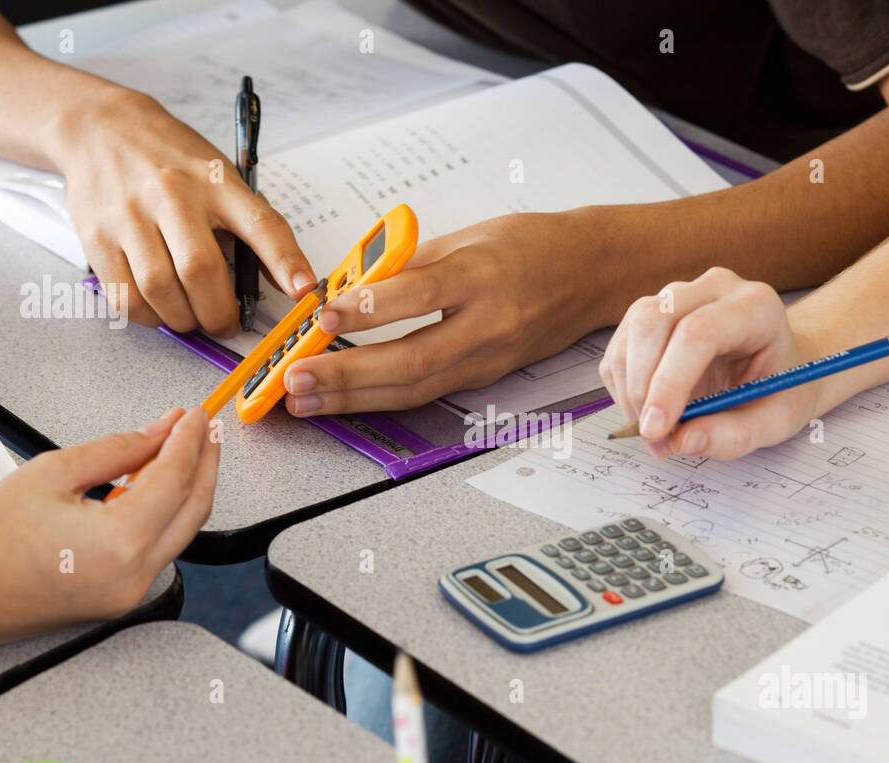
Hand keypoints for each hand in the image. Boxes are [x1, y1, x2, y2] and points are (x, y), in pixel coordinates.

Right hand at [0, 407, 217, 670]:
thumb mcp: (51, 473)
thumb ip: (116, 450)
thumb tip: (157, 435)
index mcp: (122, 541)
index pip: (176, 477)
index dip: (189, 440)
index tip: (193, 414)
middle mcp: (136, 574)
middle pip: (194, 507)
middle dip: (204, 462)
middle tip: (203, 428)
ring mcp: (130, 592)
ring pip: (181, 530)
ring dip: (187, 486)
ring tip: (181, 448)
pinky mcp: (119, 598)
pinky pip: (158, 548)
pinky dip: (163, 513)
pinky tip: (154, 484)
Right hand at [49, 88, 314, 336]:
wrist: (101, 128)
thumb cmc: (172, 160)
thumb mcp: (221, 177)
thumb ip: (252, 225)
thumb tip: (290, 281)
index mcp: (216, 182)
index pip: (260, 223)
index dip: (285, 261)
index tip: (303, 291)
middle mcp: (173, 195)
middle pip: (201, 270)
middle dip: (219, 313)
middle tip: (226, 323)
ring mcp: (130, 215)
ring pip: (160, 289)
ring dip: (183, 319)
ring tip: (192, 317)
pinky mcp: (97, 235)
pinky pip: (125, 295)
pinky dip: (149, 316)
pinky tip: (160, 309)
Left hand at [281, 211, 620, 415]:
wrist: (592, 273)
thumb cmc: (533, 246)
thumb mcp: (469, 236)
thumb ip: (409, 263)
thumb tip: (350, 287)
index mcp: (483, 274)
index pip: (420, 294)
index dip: (369, 308)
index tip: (322, 315)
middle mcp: (489, 324)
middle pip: (412, 359)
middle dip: (347, 373)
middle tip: (296, 378)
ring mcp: (489, 357)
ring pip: (415, 388)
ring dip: (354, 397)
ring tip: (305, 399)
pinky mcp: (486, 376)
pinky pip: (427, 392)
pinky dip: (381, 398)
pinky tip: (345, 399)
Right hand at [600, 267, 820, 459]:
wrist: (779, 365)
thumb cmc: (781, 388)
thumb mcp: (775, 422)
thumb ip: (735, 435)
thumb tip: (683, 440)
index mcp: (754, 307)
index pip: (698, 332)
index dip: (670, 382)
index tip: (658, 430)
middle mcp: (713, 289)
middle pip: (653, 321)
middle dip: (642, 386)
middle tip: (654, 436)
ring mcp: (678, 295)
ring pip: (630, 333)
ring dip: (630, 390)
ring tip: (655, 432)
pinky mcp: (652, 314)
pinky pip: (620, 349)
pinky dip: (623, 388)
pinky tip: (649, 412)